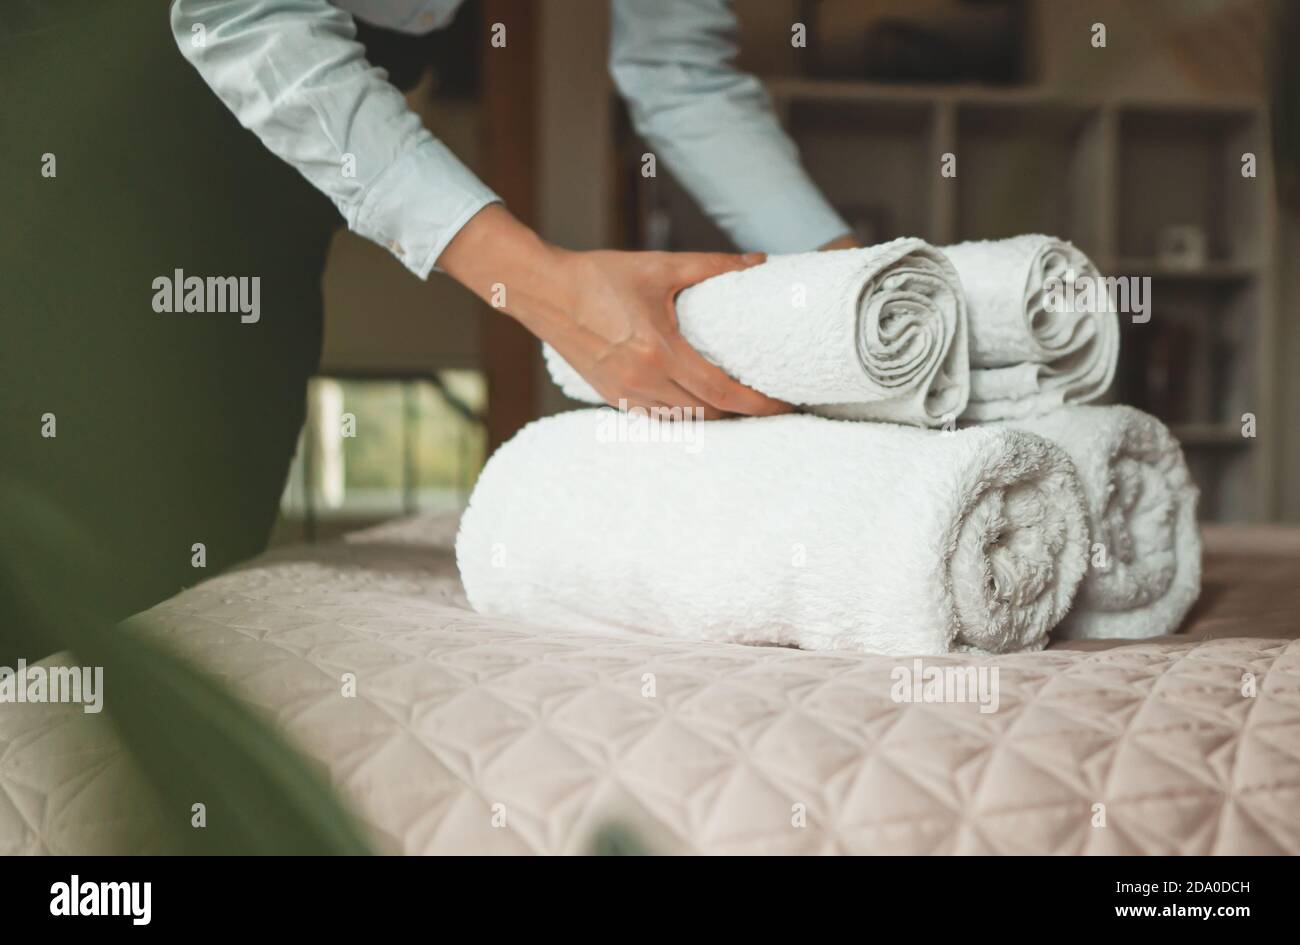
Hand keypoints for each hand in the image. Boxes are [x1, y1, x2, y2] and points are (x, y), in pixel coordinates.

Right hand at [439, 205, 790, 419]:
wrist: (545, 291)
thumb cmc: (600, 276)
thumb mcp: (660, 266)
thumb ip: (713, 266)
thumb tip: (757, 262)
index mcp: (658, 351)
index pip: (722, 393)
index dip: (758, 403)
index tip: (785, 402)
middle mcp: (642, 380)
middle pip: (708, 414)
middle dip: (743, 413)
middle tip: (771, 401)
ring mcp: (624, 393)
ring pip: (683, 420)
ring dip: (713, 416)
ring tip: (740, 403)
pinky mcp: (611, 396)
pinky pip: (657, 416)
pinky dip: (683, 413)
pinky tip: (698, 402)